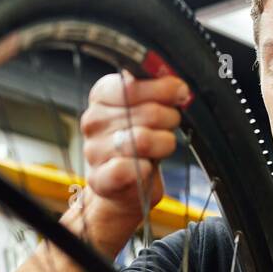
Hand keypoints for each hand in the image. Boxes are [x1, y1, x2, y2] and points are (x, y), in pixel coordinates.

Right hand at [77, 68, 189, 247]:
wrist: (124, 187)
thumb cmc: (139, 143)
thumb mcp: (149, 108)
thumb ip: (159, 91)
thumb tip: (177, 86)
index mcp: (103, 95)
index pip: (133, 84)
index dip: (163, 89)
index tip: (179, 94)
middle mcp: (93, 120)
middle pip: (148, 112)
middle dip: (169, 120)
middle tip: (166, 129)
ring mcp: (94, 150)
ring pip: (144, 140)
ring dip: (163, 145)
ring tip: (158, 148)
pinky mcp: (101, 179)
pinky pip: (132, 168)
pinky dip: (146, 169)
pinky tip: (145, 168)